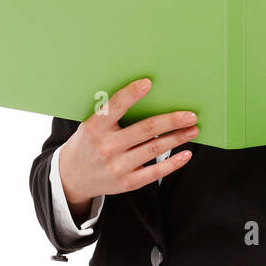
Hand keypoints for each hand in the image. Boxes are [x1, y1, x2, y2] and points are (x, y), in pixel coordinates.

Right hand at [58, 77, 198, 202]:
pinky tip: (186, 154)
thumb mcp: (92, 125)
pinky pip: (155, 172)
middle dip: (171, 121)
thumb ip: (113, 114)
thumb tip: (148, 95)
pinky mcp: (127, 182)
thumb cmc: (89, 142)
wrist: (72, 176)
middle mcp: (106, 147)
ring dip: (178, 138)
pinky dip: (173, 163)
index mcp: (95, 127)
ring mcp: (117, 166)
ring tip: (193, 129)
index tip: (148, 82)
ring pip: (155, 149)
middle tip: (191, 115)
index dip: (131, 94)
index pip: (115, 107)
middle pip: (146, 129)